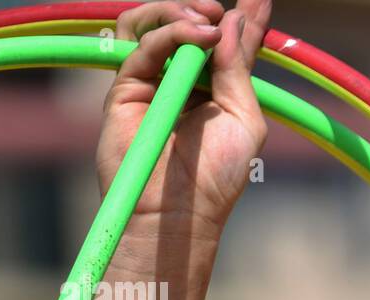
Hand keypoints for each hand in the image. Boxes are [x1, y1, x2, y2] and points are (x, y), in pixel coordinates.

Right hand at [96, 0, 272, 235]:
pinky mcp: (125, 87)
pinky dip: (168, 32)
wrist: (178, 209)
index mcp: (216, 90)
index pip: (228, 44)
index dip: (243, 19)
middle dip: (204, 8)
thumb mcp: (244, 118)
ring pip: (153, 23)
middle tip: (218, 11)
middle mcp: (182, 81)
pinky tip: (195, 35)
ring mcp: (151, 81)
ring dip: (179, 11)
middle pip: (186, 23)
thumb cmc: (216, 175)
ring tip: (204, 20)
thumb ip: (238, 69)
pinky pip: (141, 44)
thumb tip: (231, 21)